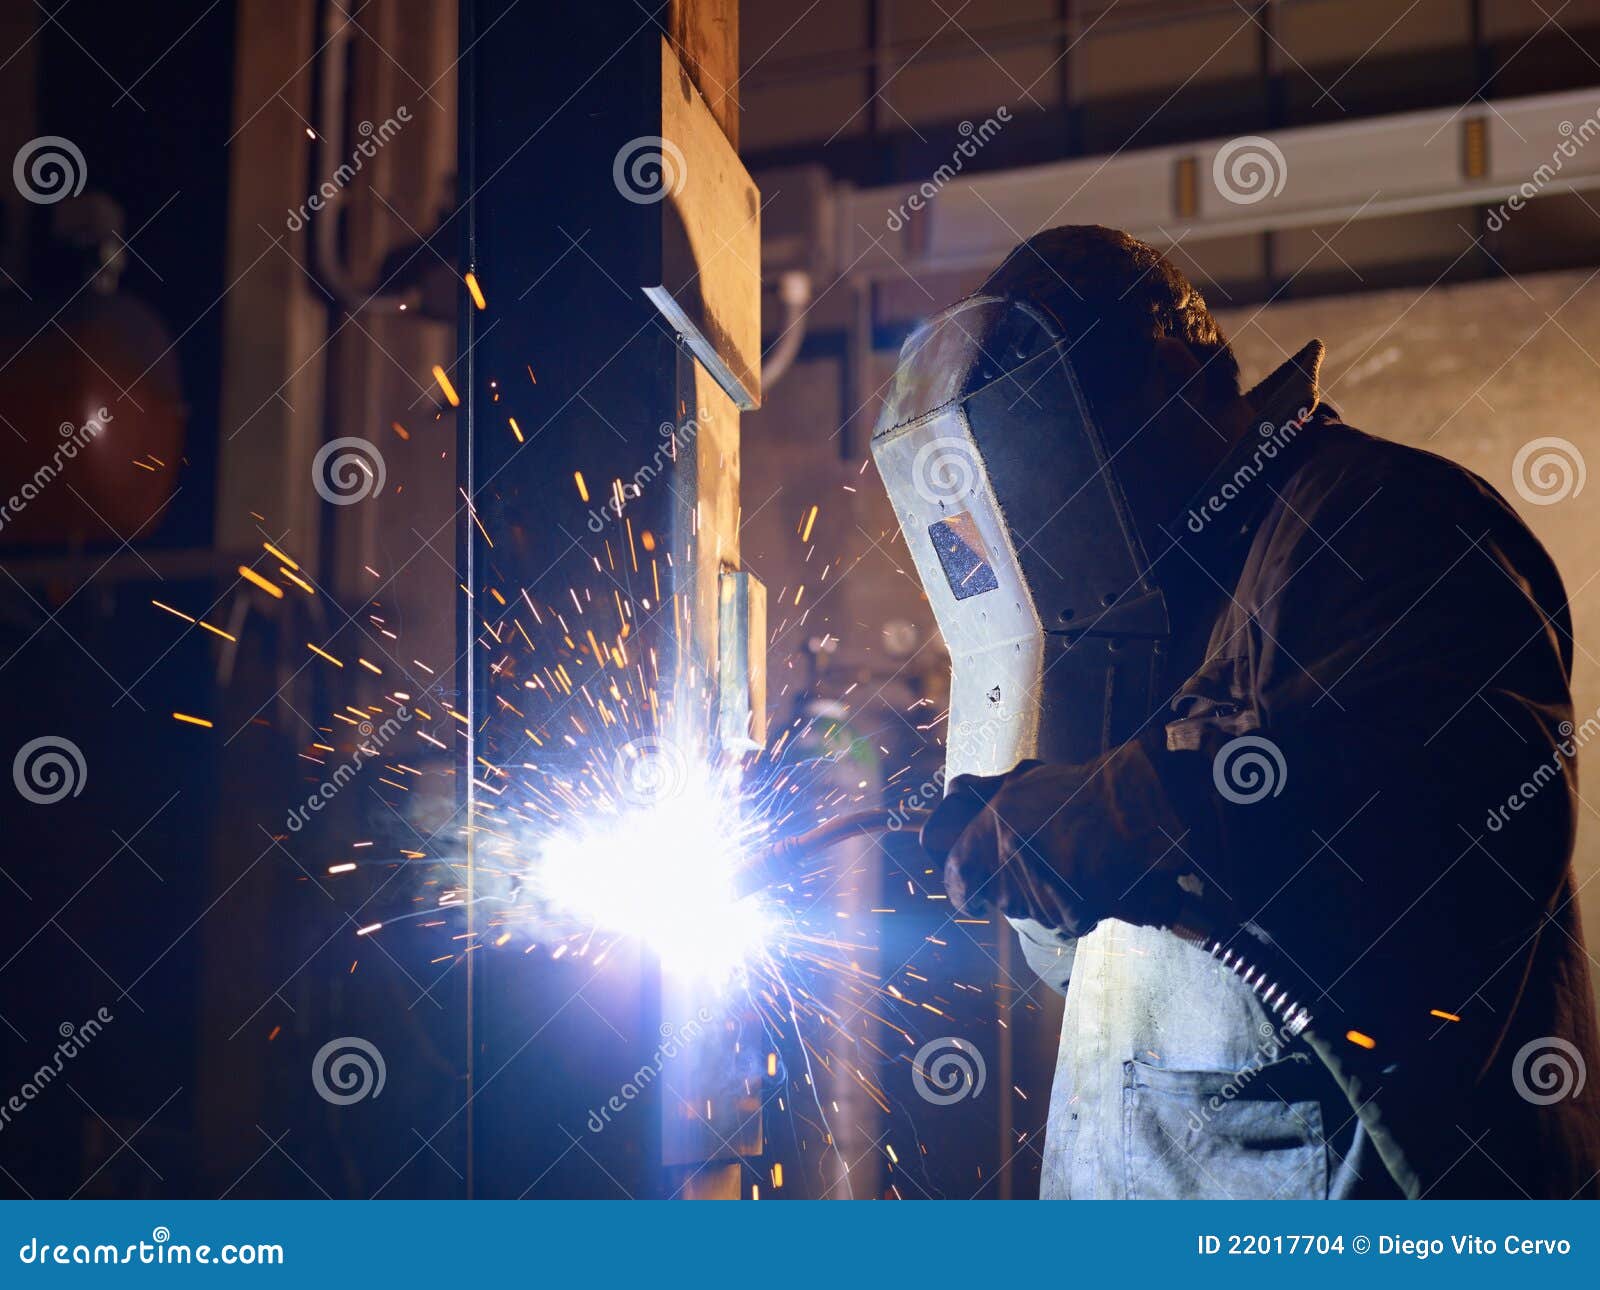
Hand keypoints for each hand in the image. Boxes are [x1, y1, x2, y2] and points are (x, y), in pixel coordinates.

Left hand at [920, 754, 1188, 934]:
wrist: (1133, 810)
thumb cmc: (1078, 791)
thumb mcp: (1022, 781)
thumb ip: (982, 794)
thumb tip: (953, 795)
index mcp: (989, 838)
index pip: (958, 878)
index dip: (962, 886)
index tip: (969, 892)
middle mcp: (1009, 872)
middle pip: (1002, 895)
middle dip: (1017, 883)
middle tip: (1043, 859)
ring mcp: (1041, 899)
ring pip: (1035, 909)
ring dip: (1048, 895)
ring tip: (1073, 862)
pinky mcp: (1073, 916)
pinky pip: (1066, 918)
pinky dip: (1077, 905)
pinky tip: (1092, 878)